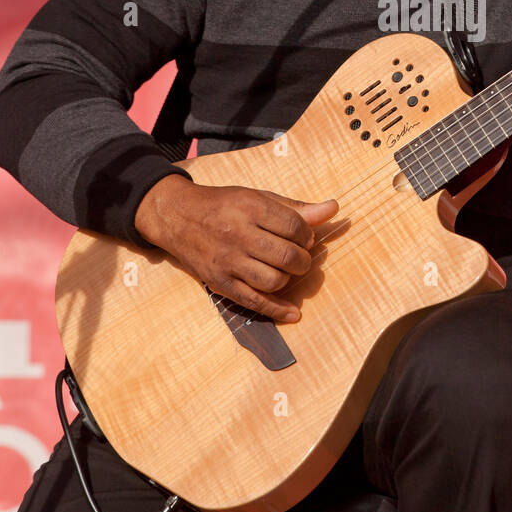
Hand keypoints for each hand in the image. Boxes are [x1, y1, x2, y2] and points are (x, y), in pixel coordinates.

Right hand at [134, 174, 338, 321]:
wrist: (179, 217)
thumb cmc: (225, 206)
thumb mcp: (258, 198)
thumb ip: (296, 207)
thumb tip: (333, 208)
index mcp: (250, 208)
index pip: (295, 226)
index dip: (307, 235)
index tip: (304, 237)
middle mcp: (239, 235)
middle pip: (288, 256)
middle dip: (303, 259)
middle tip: (298, 256)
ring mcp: (228, 261)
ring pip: (275, 280)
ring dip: (289, 278)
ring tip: (285, 270)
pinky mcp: (220, 283)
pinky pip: (255, 303)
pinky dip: (278, 310)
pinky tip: (294, 313)